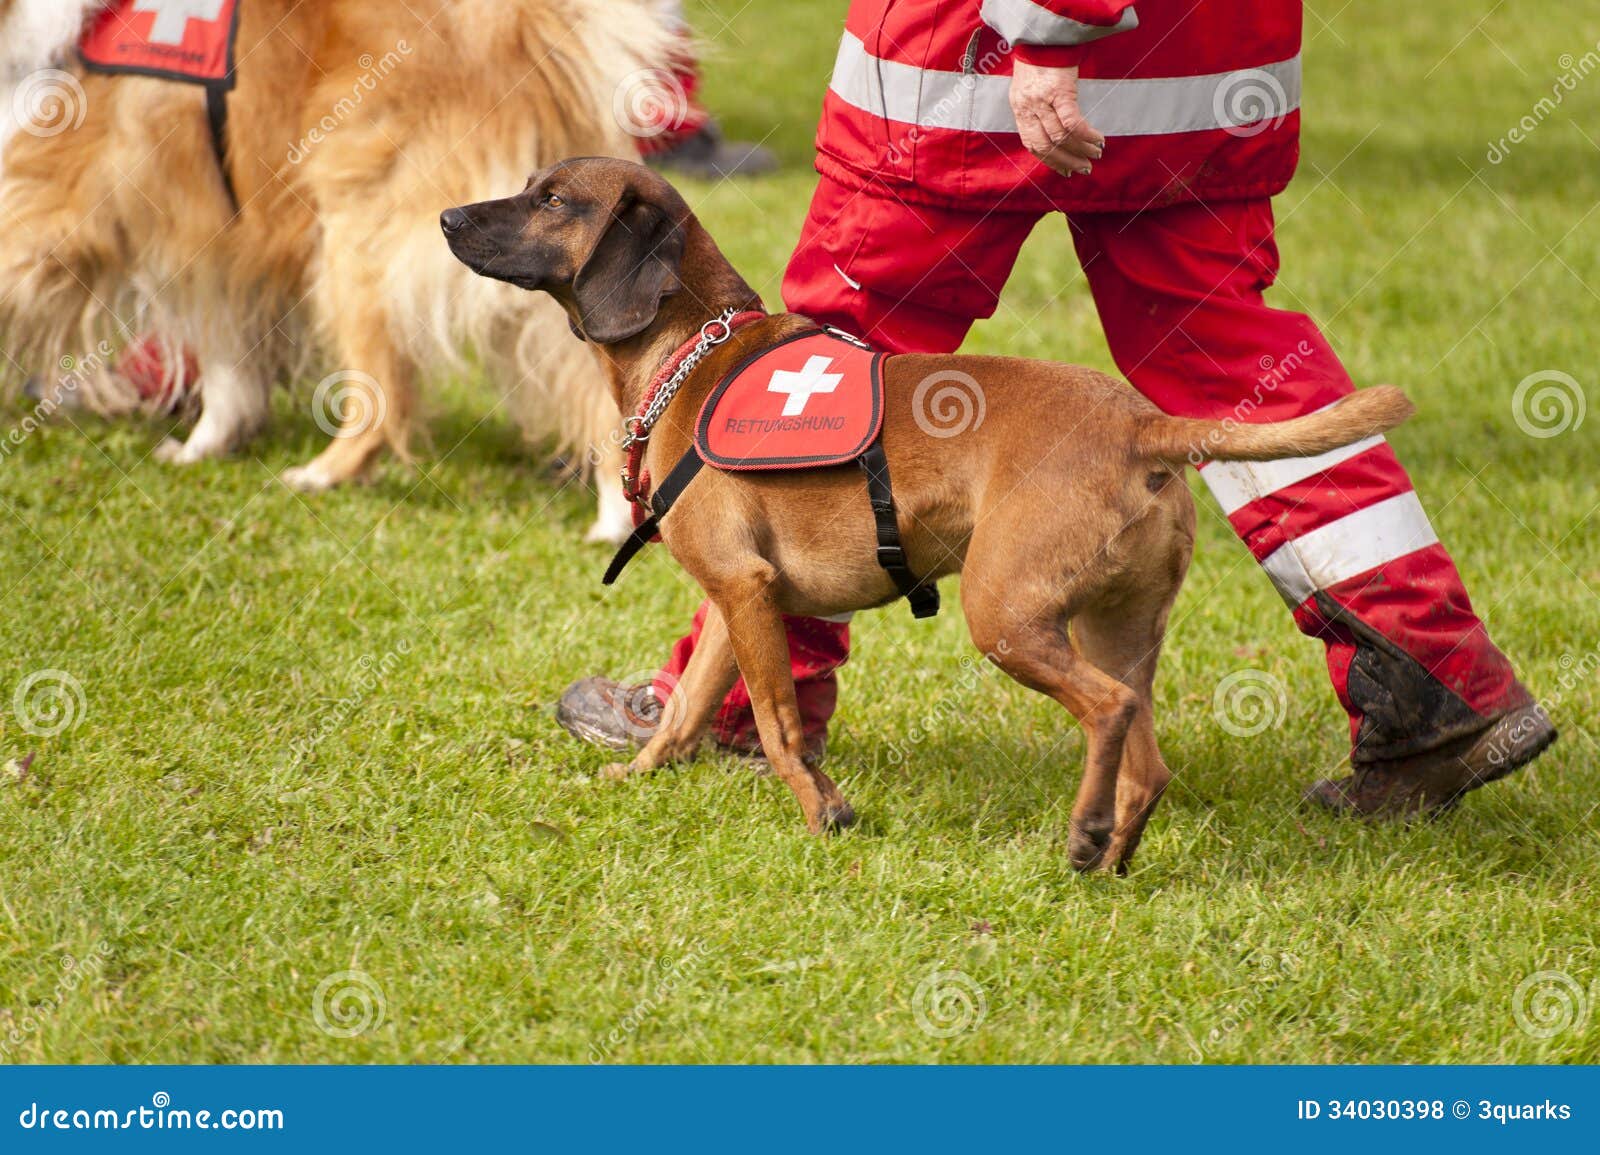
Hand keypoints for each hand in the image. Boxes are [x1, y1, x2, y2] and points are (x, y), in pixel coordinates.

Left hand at [1009, 59, 1104, 176]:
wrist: (1044, 36)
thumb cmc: (1038, 63)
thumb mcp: (1028, 91)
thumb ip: (1035, 113)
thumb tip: (1052, 139)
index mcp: (1020, 110)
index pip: (1033, 144)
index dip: (1050, 161)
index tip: (1065, 171)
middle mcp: (1028, 108)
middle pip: (1047, 145)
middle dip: (1067, 161)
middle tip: (1084, 168)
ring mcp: (1042, 101)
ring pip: (1060, 137)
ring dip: (1080, 149)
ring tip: (1095, 154)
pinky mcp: (1060, 92)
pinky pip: (1072, 122)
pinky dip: (1086, 135)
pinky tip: (1097, 139)